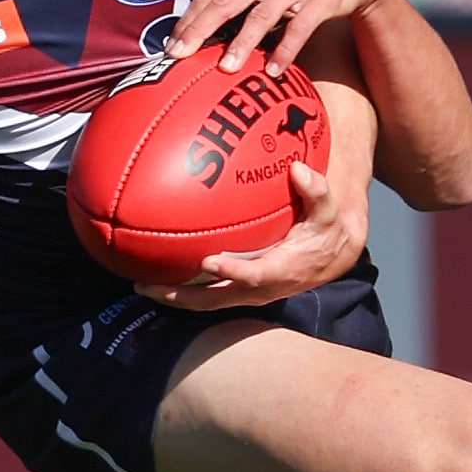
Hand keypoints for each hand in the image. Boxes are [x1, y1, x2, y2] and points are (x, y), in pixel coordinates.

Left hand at [140, 160, 367, 310]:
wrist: (329, 257)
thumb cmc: (324, 230)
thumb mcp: (327, 210)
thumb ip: (316, 191)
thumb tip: (298, 170)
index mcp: (282, 270)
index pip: (254, 274)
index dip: (231, 271)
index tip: (208, 261)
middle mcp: (261, 288)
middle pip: (217, 298)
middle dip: (183, 296)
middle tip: (151, 287)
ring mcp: (247, 293)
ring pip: (206, 302)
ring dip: (174, 297)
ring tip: (142, 287)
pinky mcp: (240, 291)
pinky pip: (207, 296)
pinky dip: (182, 290)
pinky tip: (156, 278)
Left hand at [169, 0, 389, 72]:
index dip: (190, 17)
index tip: (171, 41)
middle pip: (227, 2)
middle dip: (200, 29)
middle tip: (180, 55)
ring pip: (263, 14)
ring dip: (243, 42)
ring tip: (226, 68)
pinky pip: (301, 27)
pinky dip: (287, 49)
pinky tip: (273, 70)